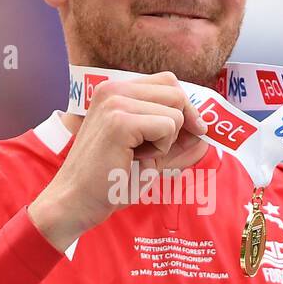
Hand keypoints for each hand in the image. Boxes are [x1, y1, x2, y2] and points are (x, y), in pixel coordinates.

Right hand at [28, 71, 207, 250]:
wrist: (77, 202)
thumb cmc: (109, 181)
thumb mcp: (148, 155)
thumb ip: (176, 141)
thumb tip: (206, 134)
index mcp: (115, 90)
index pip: (168, 82)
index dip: (184, 108)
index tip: (191, 131)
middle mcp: (113, 89)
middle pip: (176, 92)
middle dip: (180, 125)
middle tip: (153, 150)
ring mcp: (115, 102)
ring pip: (175, 111)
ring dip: (167, 141)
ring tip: (137, 155)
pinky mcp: (119, 121)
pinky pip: (168, 126)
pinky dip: (160, 149)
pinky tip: (134, 159)